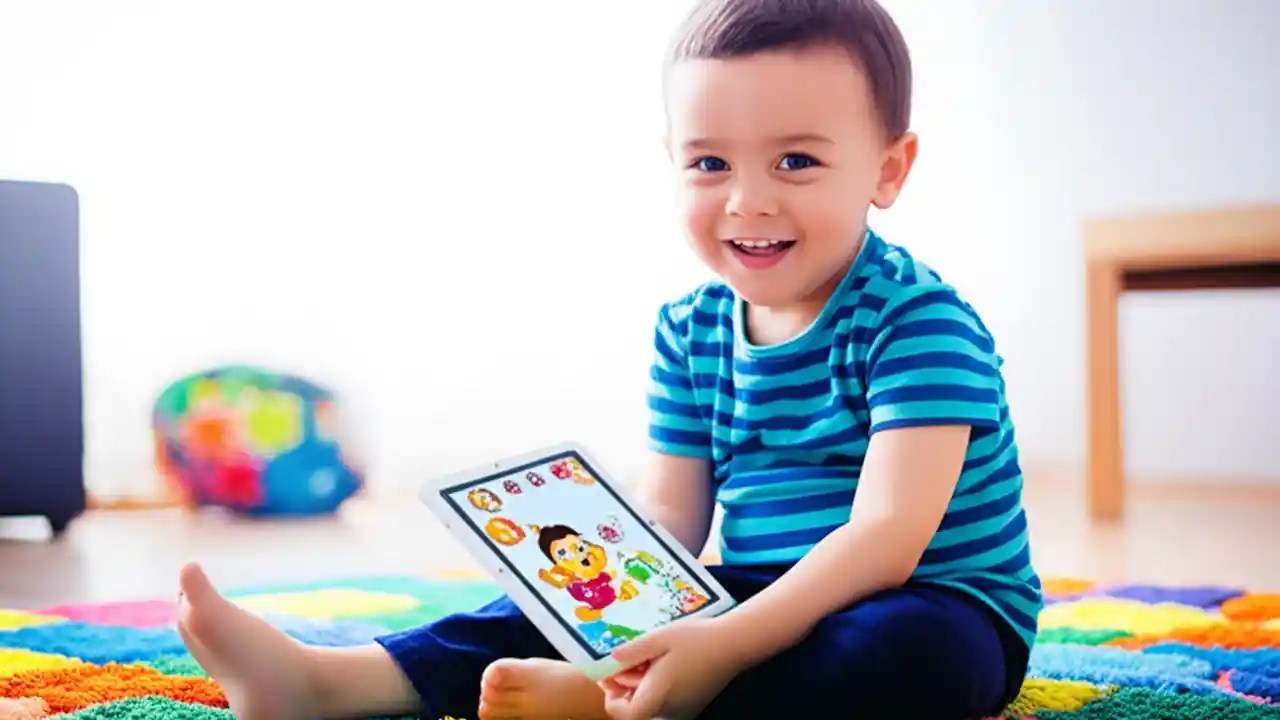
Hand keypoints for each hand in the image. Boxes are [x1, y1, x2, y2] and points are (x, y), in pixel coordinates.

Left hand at [599, 617, 745, 719]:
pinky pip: (664, 703)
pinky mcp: (691, 705)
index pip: (622, 712)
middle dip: (624, 688)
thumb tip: (609, 660)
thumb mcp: (659, 639)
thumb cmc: (696, 639)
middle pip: (634, 710)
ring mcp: (682, 710)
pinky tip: (662, 665)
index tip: (610, 674)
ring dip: (640, 688)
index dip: (610, 695)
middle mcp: (669, 710)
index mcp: (657, 697)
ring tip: (646, 660)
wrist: (733, 644)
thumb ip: (632, 651)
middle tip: (627, 662)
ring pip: (649, 706)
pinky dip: (656, 689)